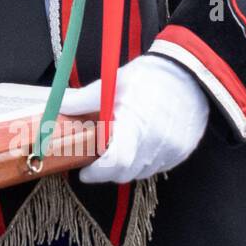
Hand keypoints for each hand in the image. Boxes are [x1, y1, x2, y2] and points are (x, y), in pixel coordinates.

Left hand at [59, 52, 210, 184]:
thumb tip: (56, 106)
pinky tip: (139, 143)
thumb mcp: (112, 83)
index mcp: (135, 126)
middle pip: (126, 172)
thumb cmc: (148, 76)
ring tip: (119, 146)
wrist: (189, 72)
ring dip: (127, 165)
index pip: (114, 164)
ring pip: (142, 171)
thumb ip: (84, 100)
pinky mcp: (183, 151)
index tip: (84, 172)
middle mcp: (156, 143)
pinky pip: (159, 165)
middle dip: (107, 171)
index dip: (96, 172)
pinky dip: (145, 160)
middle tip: (97, 160)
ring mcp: (172, 150)